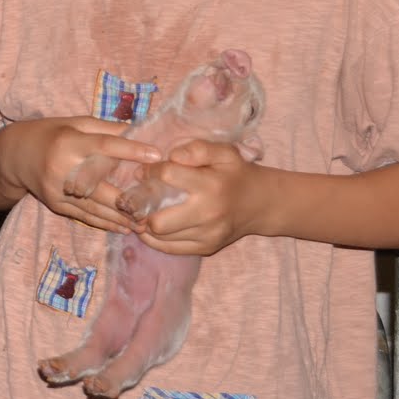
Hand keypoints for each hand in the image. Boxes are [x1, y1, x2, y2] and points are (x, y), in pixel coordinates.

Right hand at [2, 117, 161, 231]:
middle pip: (102, 187)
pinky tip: (124, 228)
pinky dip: (105, 223)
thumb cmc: (48, 133)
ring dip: (121, 217)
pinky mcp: (55, 205)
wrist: (13, 155)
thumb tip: (137, 128)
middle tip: (157, 203)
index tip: (156, 154)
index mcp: (69, 142)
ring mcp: (58, 190)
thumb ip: (105, 127)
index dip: (131, 150)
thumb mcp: (74, 122)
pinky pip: (84, 216)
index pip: (105, 146)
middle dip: (130, 198)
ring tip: (146, 223)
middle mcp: (63, 168)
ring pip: (95, 207)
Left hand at [135, 140, 267, 256]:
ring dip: (145, 224)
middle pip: (158, 220)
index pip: (167, 176)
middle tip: (138, 198)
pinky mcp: (206, 248)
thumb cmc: (236, 173)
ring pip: (160, 237)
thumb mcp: (224, 152)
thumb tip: (172, 156)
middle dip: (142, 208)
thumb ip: (197, 149)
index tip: (144, 172)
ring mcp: (207, 236)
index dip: (150, 171)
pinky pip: (170, 249)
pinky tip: (151, 226)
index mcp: (210, 185)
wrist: (261, 204)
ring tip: (142, 211)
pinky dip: (155, 239)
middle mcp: (207, 214)